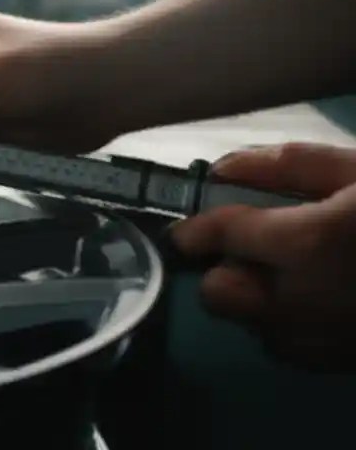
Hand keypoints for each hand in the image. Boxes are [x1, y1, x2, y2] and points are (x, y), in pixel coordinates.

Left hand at [169, 142, 355, 371]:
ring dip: (258, 301)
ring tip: (299, 272)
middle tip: (254, 247)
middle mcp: (305, 302)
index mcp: (307, 244)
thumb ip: (290, 166)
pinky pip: (290, 350)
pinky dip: (290, 327)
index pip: (217, 238)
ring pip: (252, 327)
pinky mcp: (345, 363)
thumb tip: (226, 167)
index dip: (195, 229)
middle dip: (223, 271)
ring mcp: (326, 341)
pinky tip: (325, 298)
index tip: (190, 226)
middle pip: (219, 297)